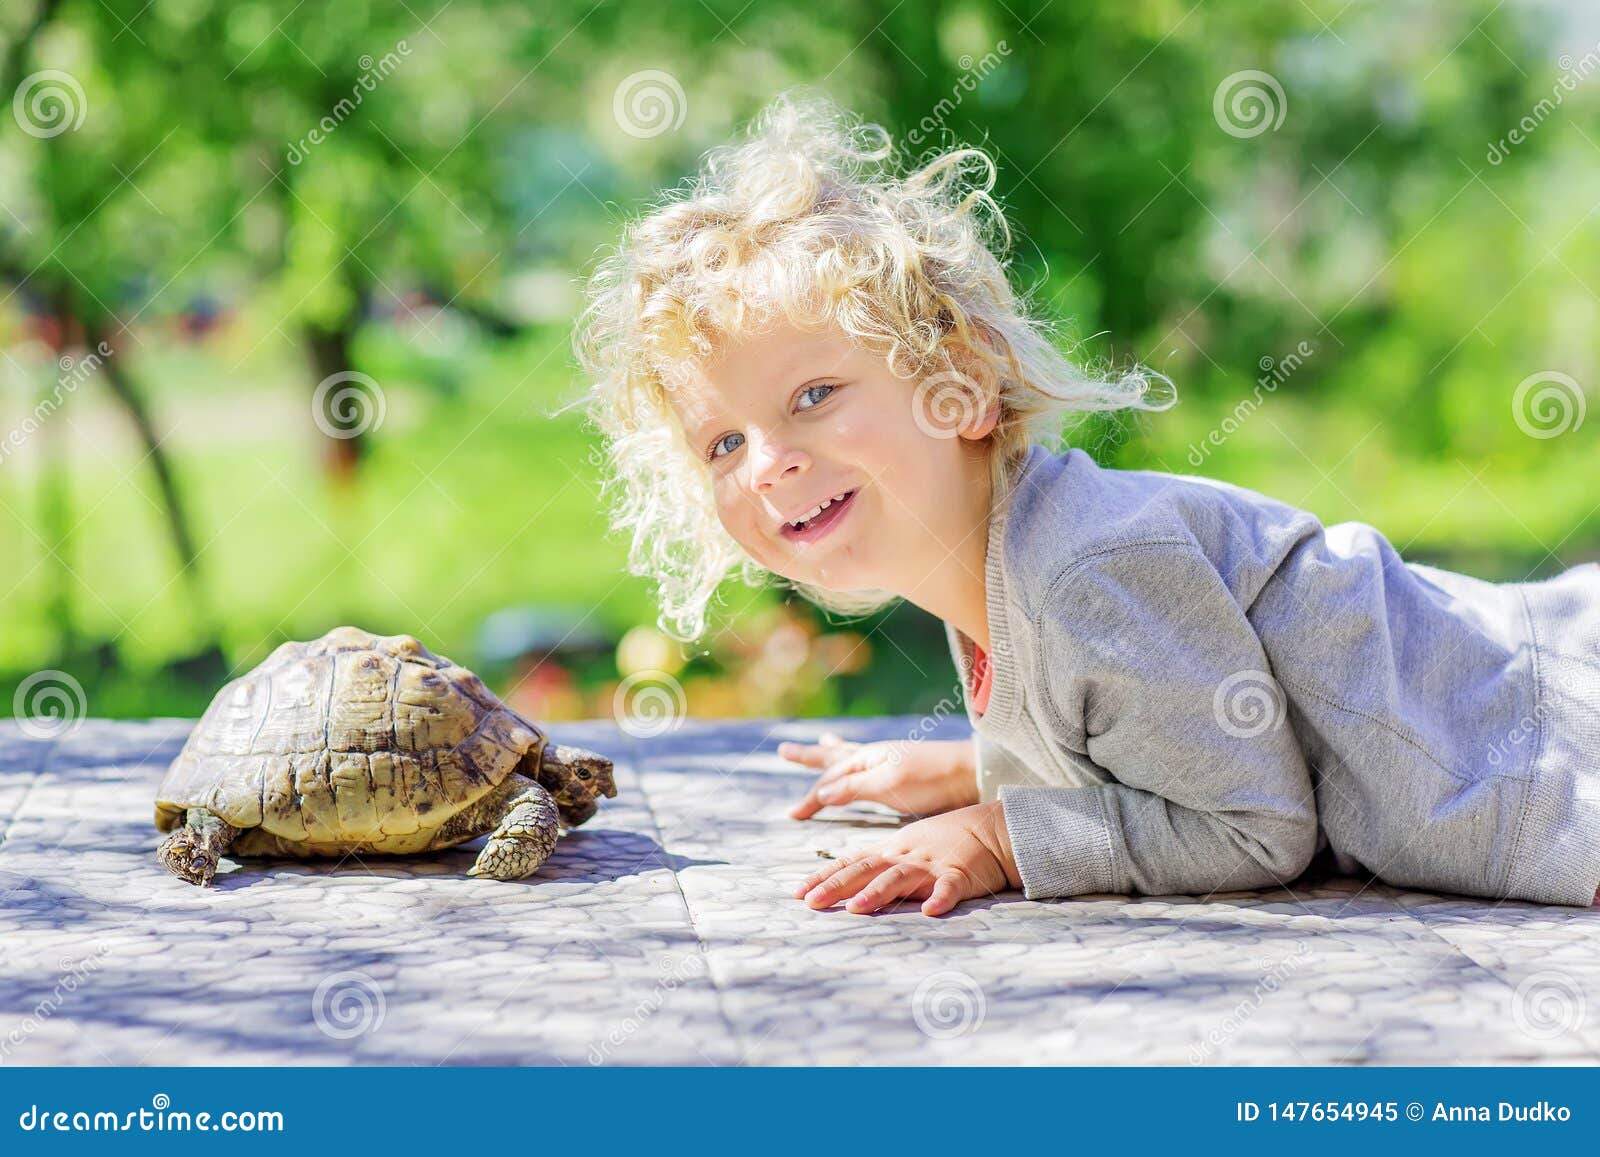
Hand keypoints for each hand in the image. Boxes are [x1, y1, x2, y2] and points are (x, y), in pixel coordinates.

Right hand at [780, 733, 978, 819]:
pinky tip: (865, 762)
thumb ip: (854, 788)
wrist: (971, 775)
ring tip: (823, 741)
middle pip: (834, 758)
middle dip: (809, 757)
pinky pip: (870, 765)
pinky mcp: (903, 773)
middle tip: (784, 750)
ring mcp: (889, 762)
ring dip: (833, 752)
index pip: (831, 779)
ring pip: (852, 756)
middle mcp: (874, 756)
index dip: (811, 798)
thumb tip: (821, 791)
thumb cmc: (930, 779)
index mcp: (868, 758)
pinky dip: (858, 763)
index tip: (793, 815)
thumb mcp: (888, 785)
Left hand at [790, 800, 1022, 915]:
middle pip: (865, 869)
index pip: (850, 862)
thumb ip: (880, 863)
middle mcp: (905, 856)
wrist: (991, 828)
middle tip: (810, 903)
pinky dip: (940, 898)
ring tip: (856, 908)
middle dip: (836, 886)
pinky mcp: (960, 875)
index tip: (796, 892)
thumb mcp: (907, 846)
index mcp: (891, 850)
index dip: (823, 876)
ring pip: (900, 877)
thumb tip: (848, 882)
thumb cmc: (946, 841)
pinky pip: (949, 887)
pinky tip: (930, 912)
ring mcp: (932, 865)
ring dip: (878, 892)